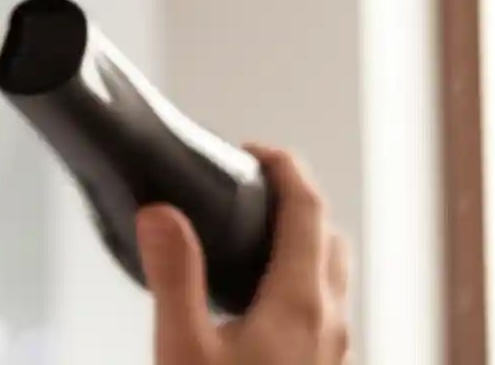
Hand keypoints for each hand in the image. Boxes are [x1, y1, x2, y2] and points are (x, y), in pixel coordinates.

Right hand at [137, 145, 349, 364]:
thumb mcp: (183, 350)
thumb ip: (174, 278)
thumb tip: (160, 214)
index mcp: (299, 303)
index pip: (307, 209)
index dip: (284, 168)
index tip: (251, 150)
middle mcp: (330, 322)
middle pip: (329, 238)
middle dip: (295, 202)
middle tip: (250, 190)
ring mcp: (335, 352)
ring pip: (332, 277)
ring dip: (303, 243)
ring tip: (251, 240)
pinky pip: (326, 312)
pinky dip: (302, 283)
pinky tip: (260, 303)